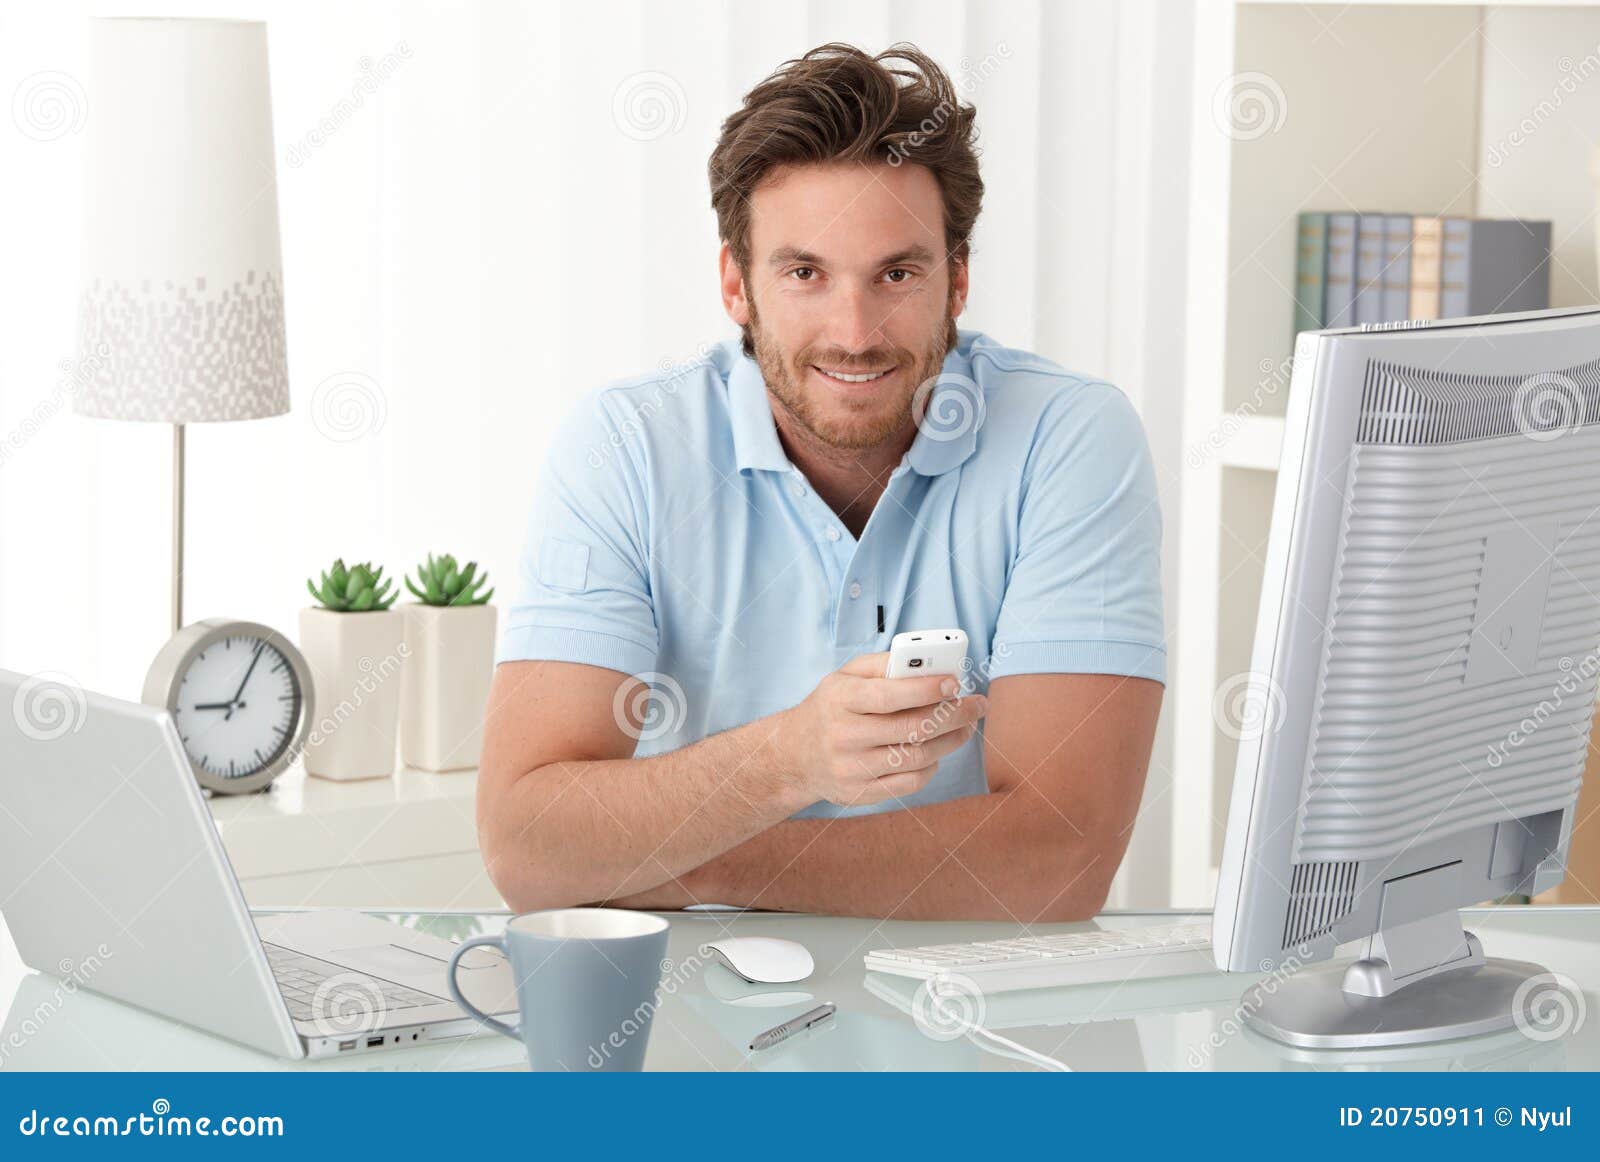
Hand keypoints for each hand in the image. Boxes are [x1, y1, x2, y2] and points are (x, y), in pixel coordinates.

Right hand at [773, 653, 986, 807]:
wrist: (794, 755)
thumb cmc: (831, 708)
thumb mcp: (845, 677)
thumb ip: (884, 665)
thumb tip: (930, 664)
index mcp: (839, 700)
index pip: (888, 696)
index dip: (926, 689)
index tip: (954, 683)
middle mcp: (843, 736)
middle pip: (910, 729)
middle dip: (953, 715)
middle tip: (976, 705)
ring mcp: (851, 769)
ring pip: (917, 757)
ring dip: (951, 741)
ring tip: (965, 726)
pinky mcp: (860, 794)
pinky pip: (910, 783)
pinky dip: (932, 766)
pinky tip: (936, 751)